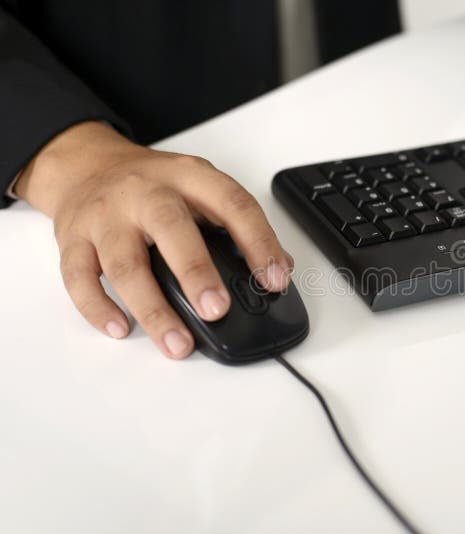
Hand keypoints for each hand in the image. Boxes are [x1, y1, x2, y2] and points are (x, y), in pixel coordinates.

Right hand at [15, 121, 292, 358]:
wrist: (87, 165)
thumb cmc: (153, 185)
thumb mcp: (201, 188)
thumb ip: (236, 224)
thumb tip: (279, 268)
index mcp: (189, 176)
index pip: (232, 204)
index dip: (258, 242)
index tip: (274, 280)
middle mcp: (145, 192)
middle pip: (170, 228)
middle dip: (196, 273)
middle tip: (218, 310)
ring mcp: (105, 215)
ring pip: (125, 264)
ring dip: (153, 309)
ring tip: (177, 342)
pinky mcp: (72, 239)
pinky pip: (79, 278)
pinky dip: (99, 308)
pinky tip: (121, 328)